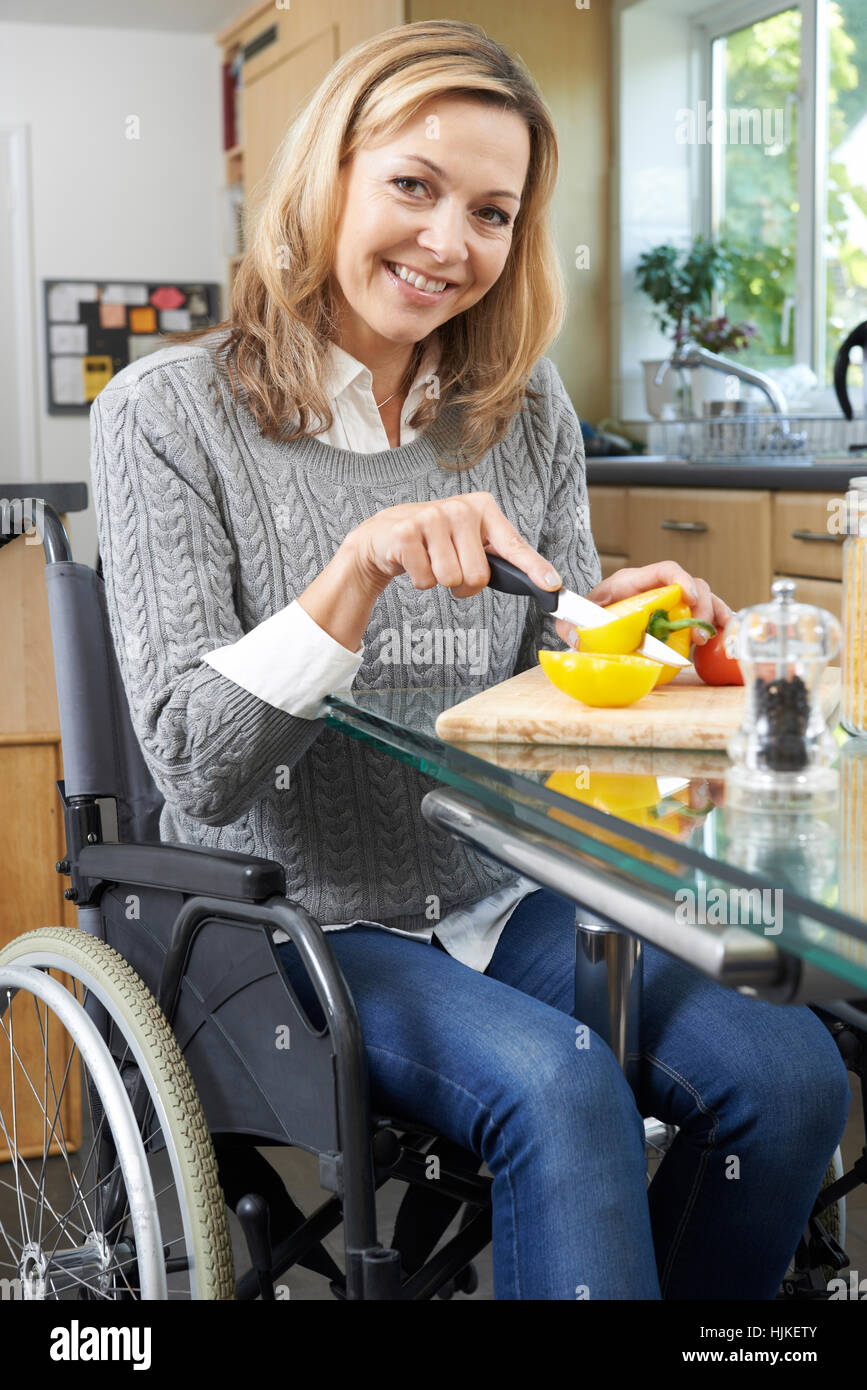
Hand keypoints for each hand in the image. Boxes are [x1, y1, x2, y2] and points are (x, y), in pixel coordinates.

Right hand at [340, 491, 560, 598]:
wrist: (386, 534)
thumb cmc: (437, 541)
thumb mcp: (471, 540)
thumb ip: (502, 556)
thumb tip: (543, 581)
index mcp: (483, 508)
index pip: (513, 545)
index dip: (534, 567)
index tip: (551, 584)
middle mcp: (460, 508)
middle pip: (478, 576)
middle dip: (465, 584)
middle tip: (451, 567)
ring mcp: (432, 517)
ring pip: (451, 580)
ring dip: (440, 581)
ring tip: (431, 561)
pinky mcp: (407, 532)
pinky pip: (425, 581)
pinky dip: (420, 581)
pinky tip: (414, 561)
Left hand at [555, 561, 731, 649]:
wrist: (589, 618)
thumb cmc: (586, 613)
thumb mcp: (574, 618)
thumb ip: (571, 625)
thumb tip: (576, 637)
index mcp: (634, 582)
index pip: (665, 569)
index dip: (681, 579)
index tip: (690, 597)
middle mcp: (656, 588)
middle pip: (692, 584)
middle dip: (703, 606)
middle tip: (700, 634)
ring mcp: (669, 603)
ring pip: (704, 599)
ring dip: (714, 616)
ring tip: (716, 637)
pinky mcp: (675, 617)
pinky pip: (702, 615)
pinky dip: (716, 624)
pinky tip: (723, 637)